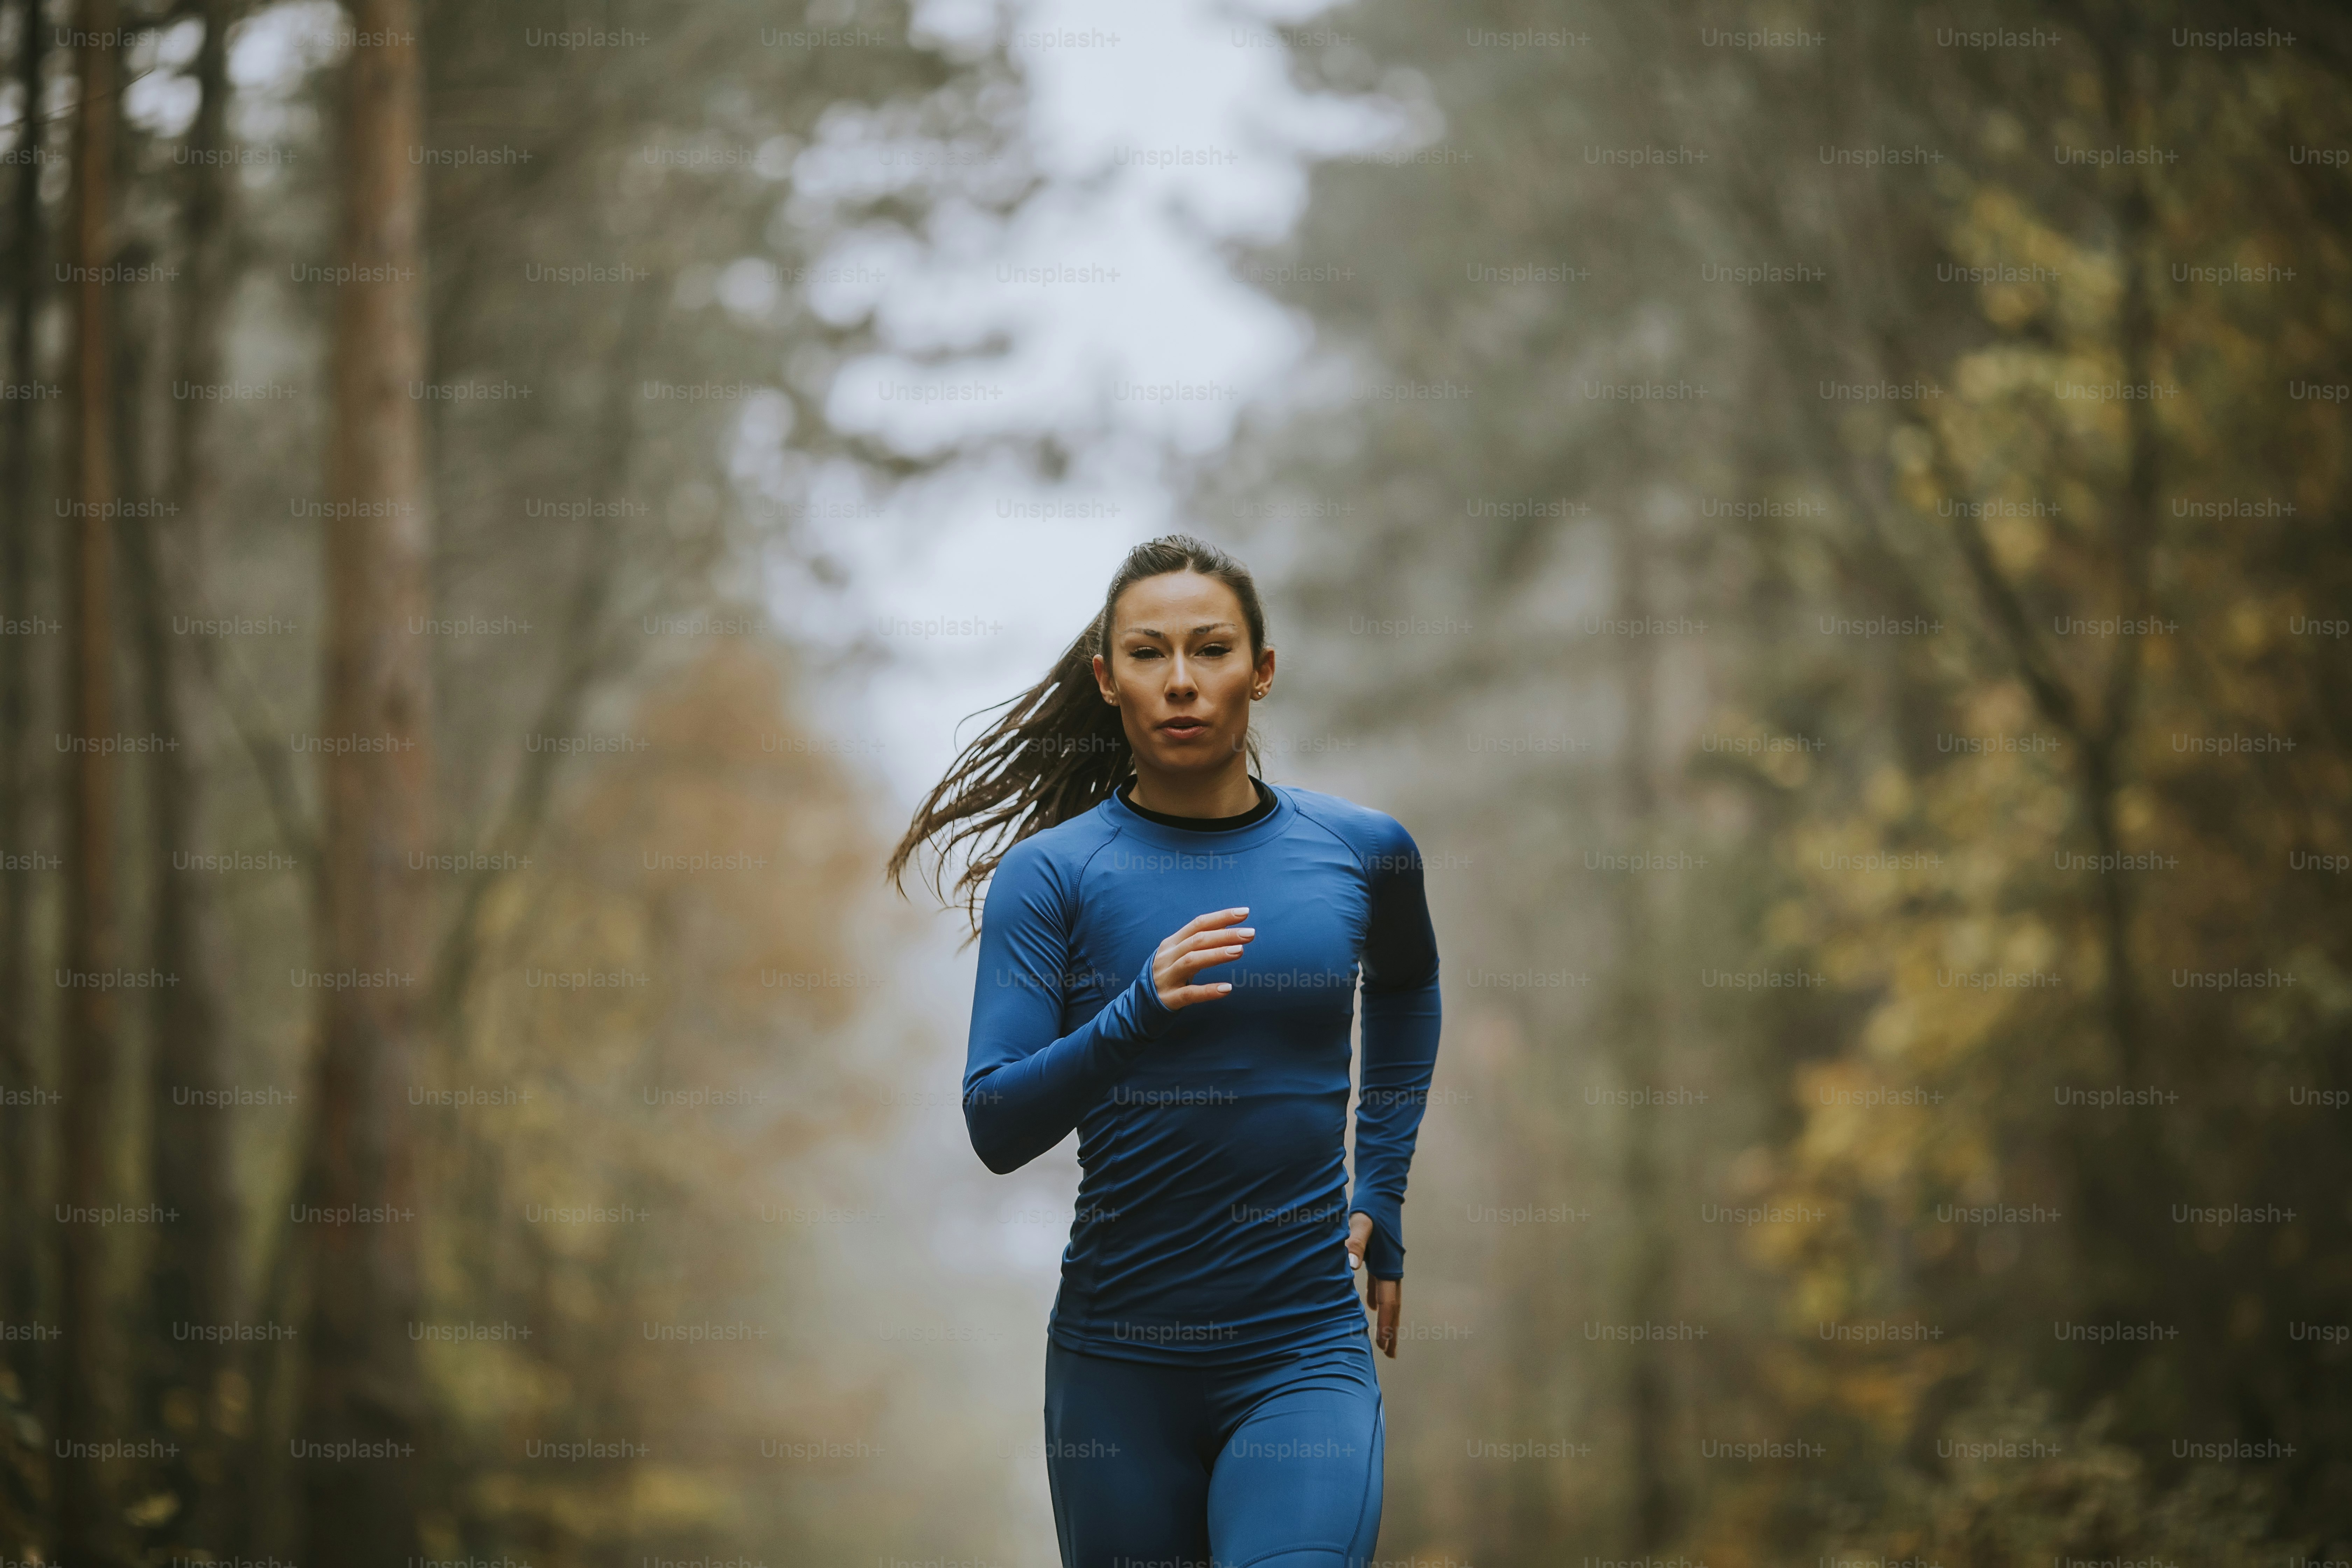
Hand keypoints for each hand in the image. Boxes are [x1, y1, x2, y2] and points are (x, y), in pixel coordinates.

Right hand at [1151, 907, 1253, 1011]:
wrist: (1138, 1005)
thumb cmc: (1167, 976)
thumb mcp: (1177, 955)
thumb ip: (1197, 942)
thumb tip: (1227, 927)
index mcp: (1171, 943)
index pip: (1198, 924)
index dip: (1221, 917)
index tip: (1245, 913)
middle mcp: (1167, 957)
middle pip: (1197, 940)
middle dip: (1225, 935)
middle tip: (1250, 933)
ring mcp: (1166, 978)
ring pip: (1192, 961)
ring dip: (1217, 954)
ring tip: (1240, 951)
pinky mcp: (1169, 999)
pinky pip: (1190, 993)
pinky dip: (1208, 990)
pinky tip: (1227, 989)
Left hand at [1346, 1212, 1400, 1357]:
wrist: (1381, 1191)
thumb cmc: (1370, 1208)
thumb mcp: (1360, 1225)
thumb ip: (1355, 1244)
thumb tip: (1351, 1266)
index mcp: (1389, 1265)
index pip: (1389, 1303)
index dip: (1387, 1325)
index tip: (1385, 1346)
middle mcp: (1392, 1267)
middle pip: (1393, 1306)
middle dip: (1391, 1329)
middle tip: (1390, 1353)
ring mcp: (1387, 1263)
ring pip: (1388, 1297)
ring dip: (1386, 1317)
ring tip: (1383, 1337)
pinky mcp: (1380, 1257)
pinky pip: (1380, 1284)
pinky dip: (1376, 1298)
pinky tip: (1369, 1306)